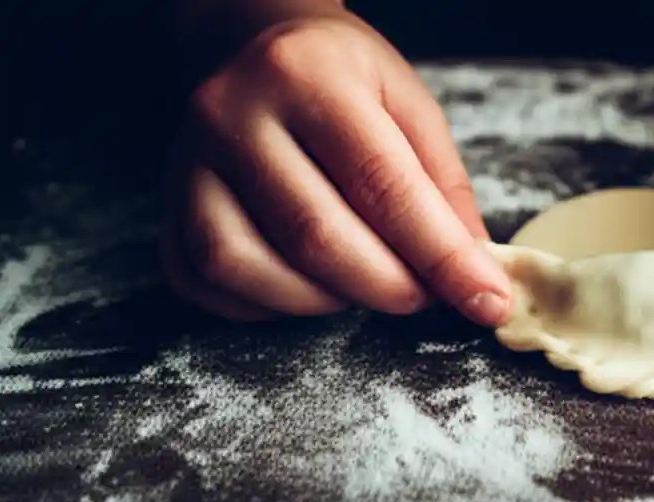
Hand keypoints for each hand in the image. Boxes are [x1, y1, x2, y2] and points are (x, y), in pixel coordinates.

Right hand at [162, 6, 511, 324]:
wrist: (254, 44)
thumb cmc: (345, 80)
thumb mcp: (411, 108)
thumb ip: (446, 191)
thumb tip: (475, 278)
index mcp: (307, 73)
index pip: (385, 186)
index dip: (443, 258)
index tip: (487, 302)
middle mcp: (231, 112)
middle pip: (318, 238)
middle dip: (390, 287)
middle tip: (425, 293)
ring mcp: (186, 162)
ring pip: (256, 270)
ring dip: (329, 301)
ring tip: (365, 278)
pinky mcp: (166, 208)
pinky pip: (212, 285)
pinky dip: (271, 305)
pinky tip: (307, 282)